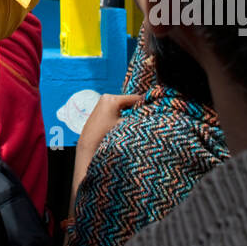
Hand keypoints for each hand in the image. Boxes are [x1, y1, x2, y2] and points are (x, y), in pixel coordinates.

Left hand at [71, 91, 142, 205]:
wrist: (88, 147)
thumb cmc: (107, 137)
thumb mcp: (125, 127)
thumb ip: (138, 119)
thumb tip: (153, 114)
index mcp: (112, 99)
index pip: (135, 98)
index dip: (146, 104)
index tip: (158, 109)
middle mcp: (106, 98)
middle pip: (129, 102)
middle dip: (138, 110)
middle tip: (150, 117)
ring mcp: (102, 104)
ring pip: (124, 107)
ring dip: (131, 114)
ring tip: (140, 122)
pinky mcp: (100, 111)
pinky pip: (117, 111)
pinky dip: (124, 116)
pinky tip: (129, 124)